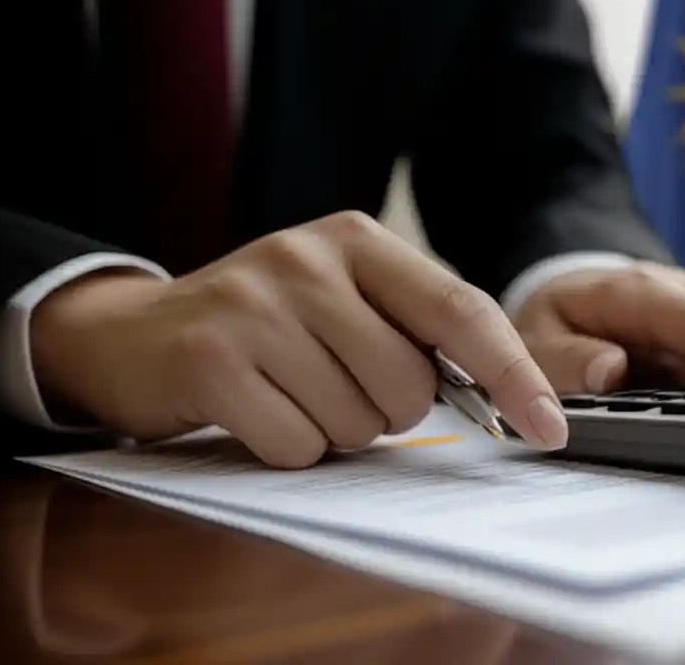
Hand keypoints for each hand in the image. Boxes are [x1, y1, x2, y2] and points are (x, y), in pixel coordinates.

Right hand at [30, 211, 565, 467]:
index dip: (513, 374)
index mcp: (357, 239)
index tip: (550, 428)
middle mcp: (307, 259)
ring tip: (288, 390)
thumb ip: (415, 330)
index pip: (461, 309)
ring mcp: (255, 306)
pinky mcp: (211, 361)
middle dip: (386, 410)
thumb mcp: (341, 299)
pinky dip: (286, 447)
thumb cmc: (266, 325)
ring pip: (357, 422)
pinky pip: (298, 445)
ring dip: (333, 429)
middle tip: (332, 384)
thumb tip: (507, 396)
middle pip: (410, 385)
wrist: (134, 334)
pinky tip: (253, 411)